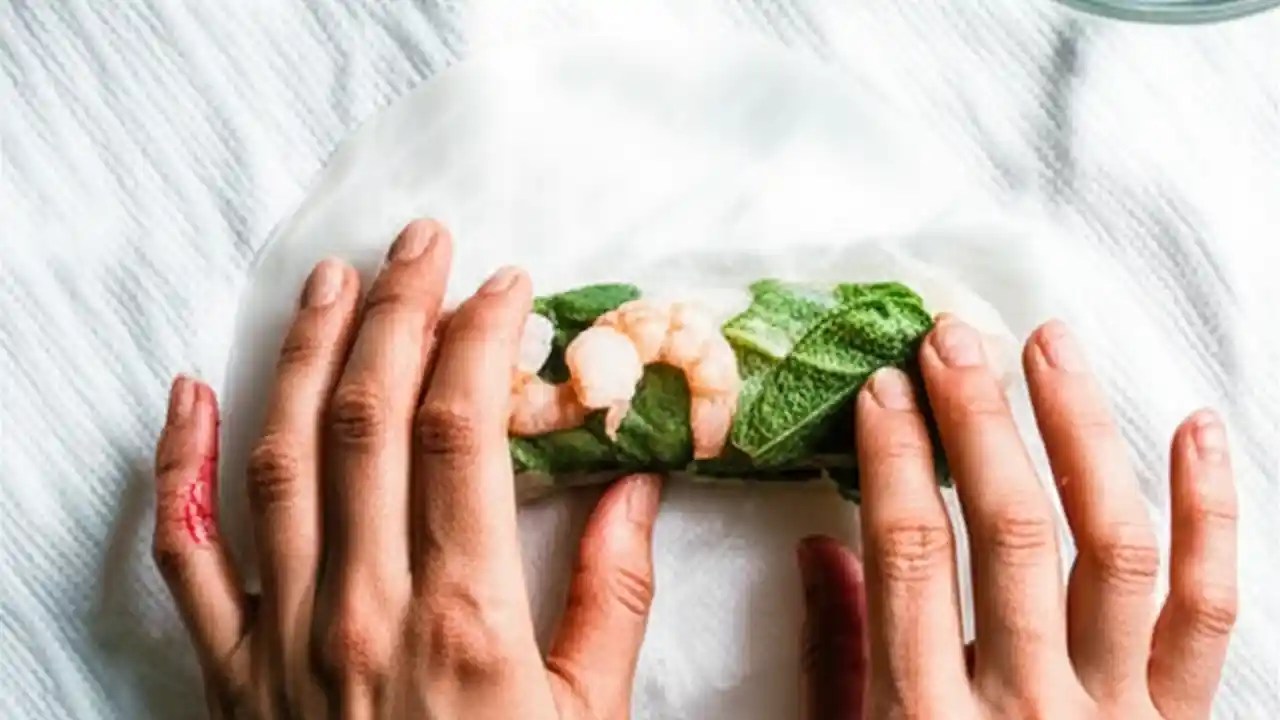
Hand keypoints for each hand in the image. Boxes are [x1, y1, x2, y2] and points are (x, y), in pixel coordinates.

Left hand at [152, 219, 661, 718]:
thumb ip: (615, 598)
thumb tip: (640, 486)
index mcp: (464, 617)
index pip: (462, 430)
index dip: (479, 338)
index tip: (505, 287)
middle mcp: (362, 607)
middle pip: (371, 418)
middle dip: (398, 311)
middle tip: (421, 242)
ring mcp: (284, 634)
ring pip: (280, 456)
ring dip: (307, 355)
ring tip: (332, 282)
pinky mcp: (231, 669)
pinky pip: (186, 551)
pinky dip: (178, 465)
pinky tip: (188, 393)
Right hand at [798, 316, 1236, 718]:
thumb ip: (837, 660)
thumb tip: (817, 546)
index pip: (912, 556)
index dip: (897, 459)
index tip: (885, 385)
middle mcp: (1031, 708)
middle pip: (1012, 533)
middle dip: (979, 421)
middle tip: (955, 338)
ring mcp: (1120, 715)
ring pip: (1115, 549)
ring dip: (1083, 434)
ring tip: (1054, 347)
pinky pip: (1212, 611)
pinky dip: (1214, 514)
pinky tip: (1196, 426)